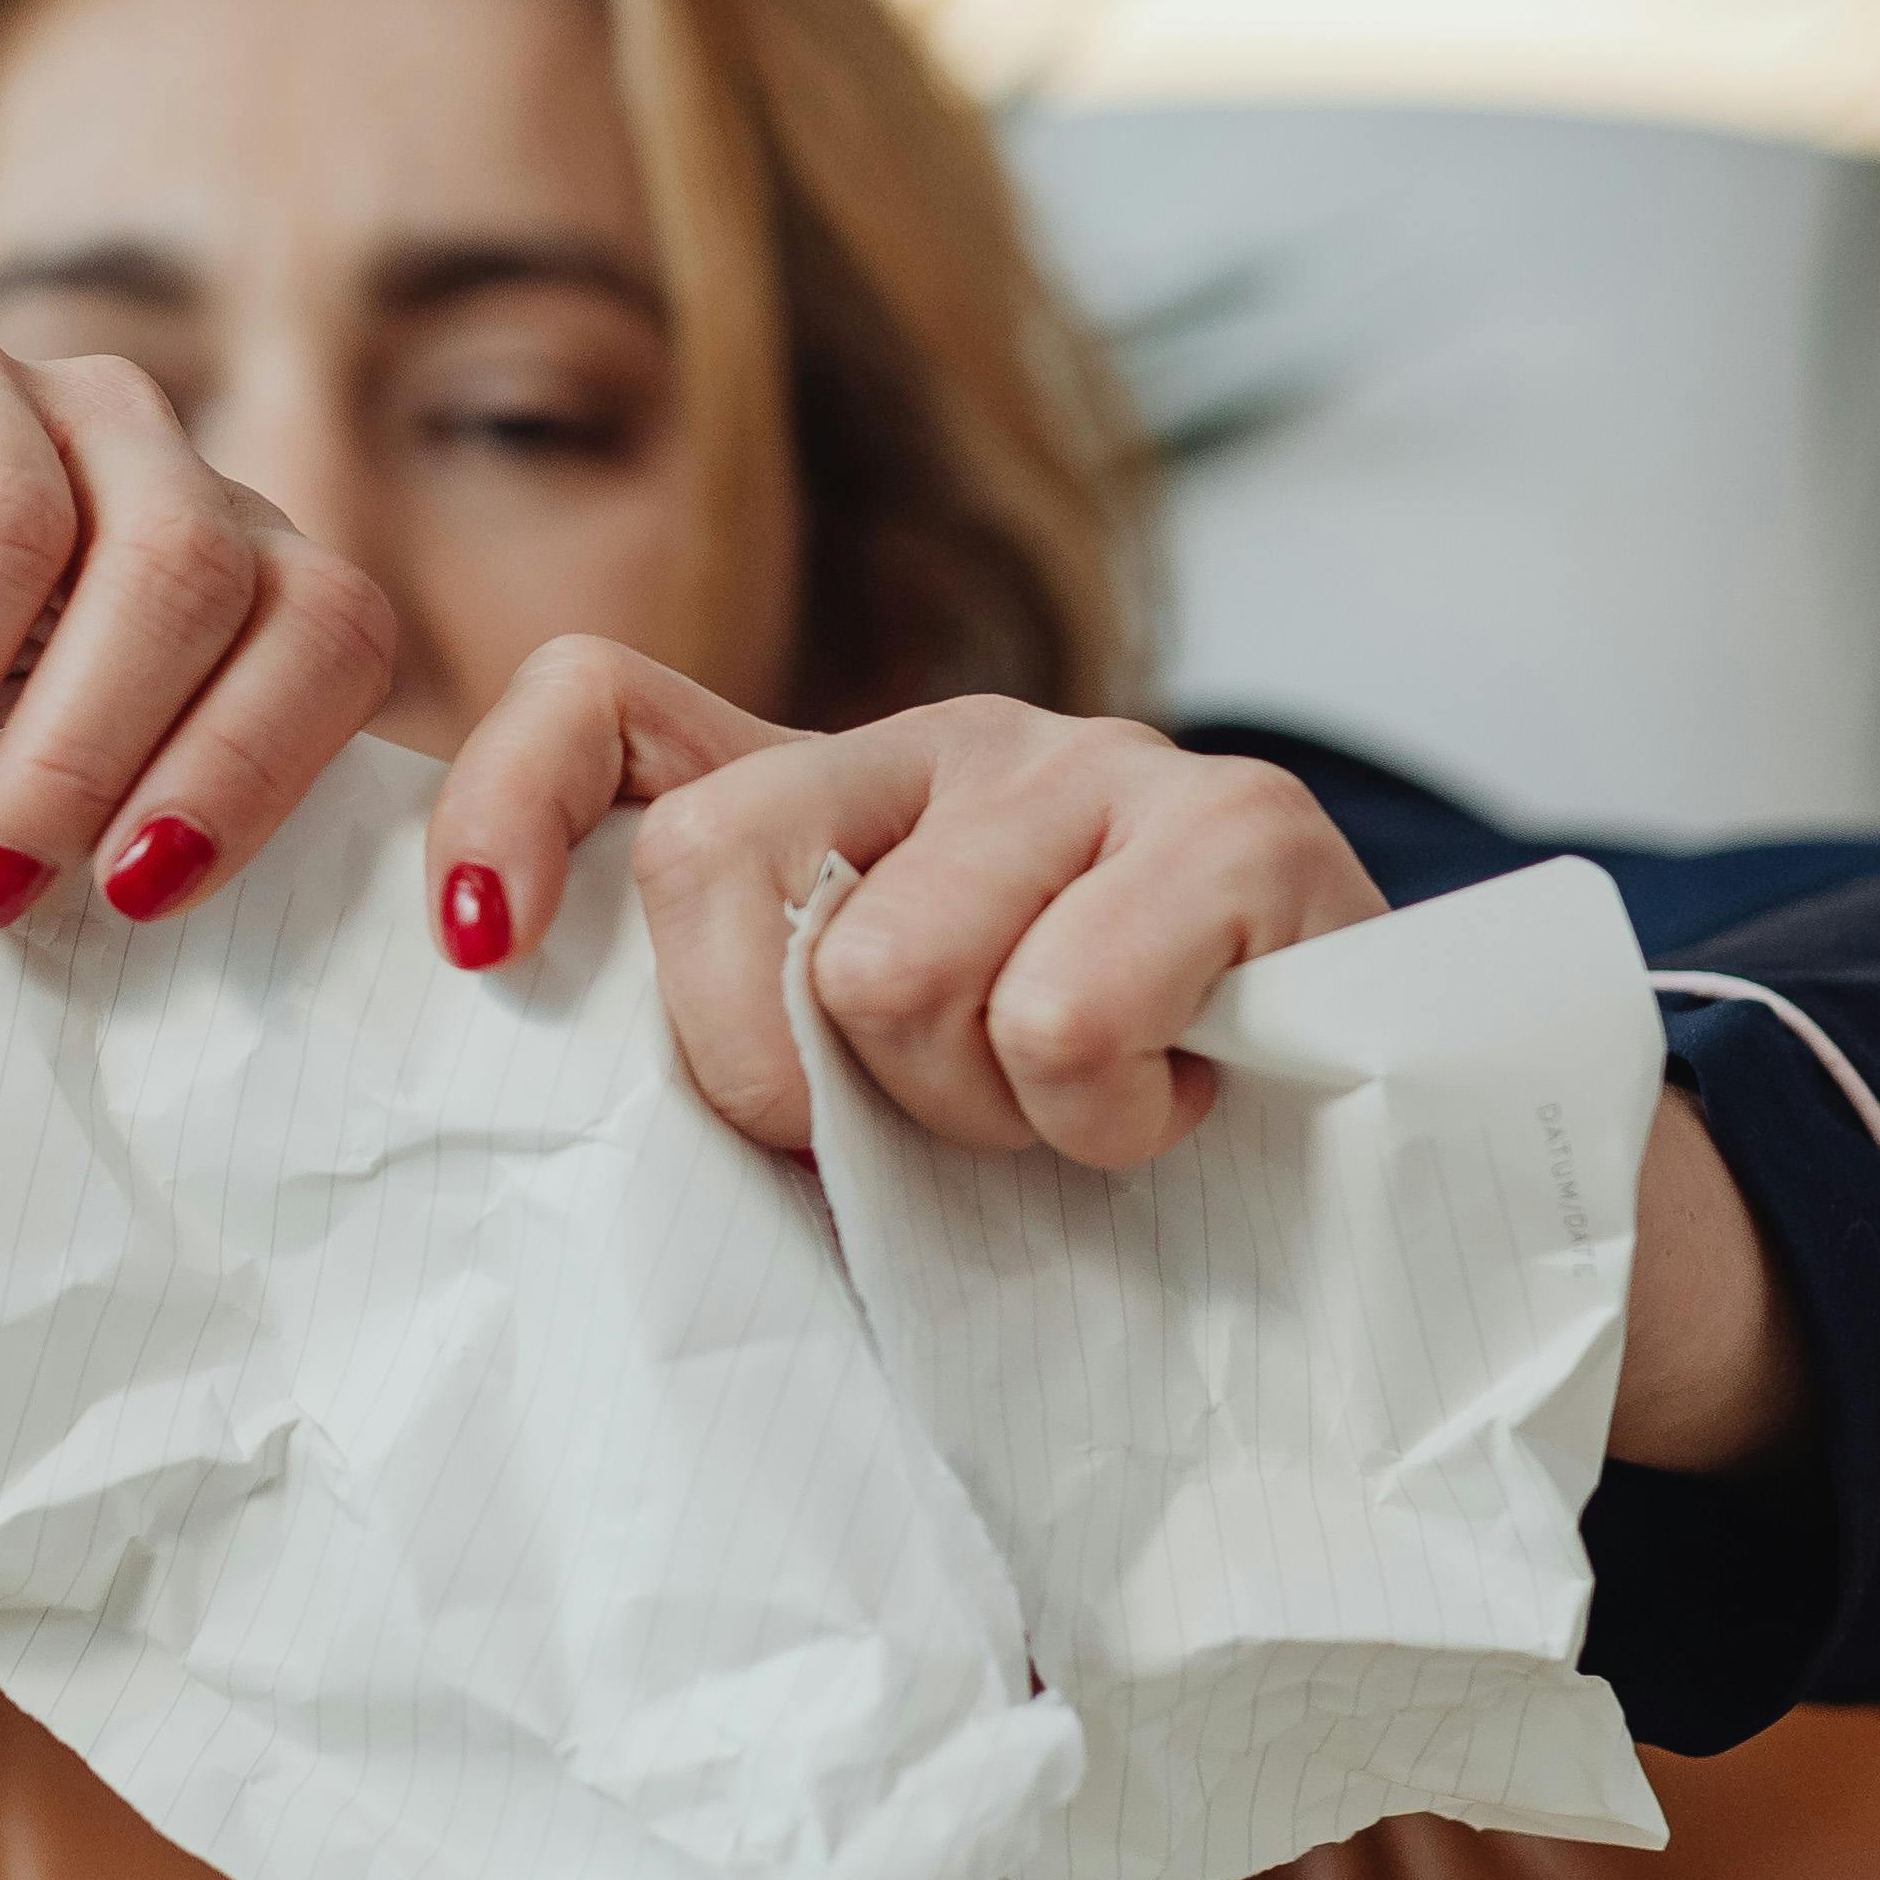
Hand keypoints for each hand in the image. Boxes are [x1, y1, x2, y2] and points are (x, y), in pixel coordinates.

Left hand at [429, 643, 1379, 1165]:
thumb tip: (524, 1050)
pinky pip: (1065, 1009)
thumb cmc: (1101, 1164)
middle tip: (926, 1136)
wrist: (1406, 1177)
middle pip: (718, 867)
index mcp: (834, 804)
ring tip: (1076, 1119)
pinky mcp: (1240, 820)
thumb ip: (741, 1052)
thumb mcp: (884, 1101)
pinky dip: (1104, 1114)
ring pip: (891, 969)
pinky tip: (1179, 1102)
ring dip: (976, 1112)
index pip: (602, 702)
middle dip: (786, 1070)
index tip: (474, 944)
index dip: (506, 799)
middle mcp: (948, 744)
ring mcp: (1096, 763)